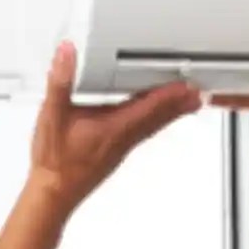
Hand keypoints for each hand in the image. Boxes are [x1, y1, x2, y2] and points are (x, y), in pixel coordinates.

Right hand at [28, 42, 201, 213]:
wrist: (52, 193)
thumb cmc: (53, 162)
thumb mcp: (51, 115)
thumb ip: (60, 82)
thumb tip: (67, 55)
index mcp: (111, 127)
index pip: (147, 107)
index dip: (169, 94)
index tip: (186, 85)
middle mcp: (121, 139)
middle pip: (157, 119)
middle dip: (178, 105)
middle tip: (197, 94)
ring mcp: (119, 148)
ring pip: (151, 127)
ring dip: (169, 115)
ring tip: (186, 105)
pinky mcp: (114, 154)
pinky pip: (141, 134)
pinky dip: (153, 123)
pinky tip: (151, 121)